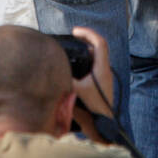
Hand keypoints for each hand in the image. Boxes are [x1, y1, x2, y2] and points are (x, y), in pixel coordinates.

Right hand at [70, 26, 115, 141]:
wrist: (104, 126)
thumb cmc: (92, 110)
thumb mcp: (75, 92)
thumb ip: (64, 78)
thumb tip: (51, 69)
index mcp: (102, 69)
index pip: (99, 43)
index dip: (88, 33)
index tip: (75, 31)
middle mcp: (106, 70)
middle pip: (100, 46)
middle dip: (87, 38)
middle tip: (74, 35)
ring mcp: (106, 77)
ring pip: (99, 55)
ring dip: (87, 48)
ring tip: (74, 45)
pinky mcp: (103, 83)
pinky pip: (97, 64)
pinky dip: (88, 58)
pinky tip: (77, 63)